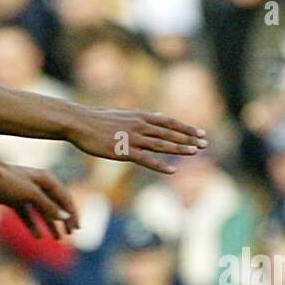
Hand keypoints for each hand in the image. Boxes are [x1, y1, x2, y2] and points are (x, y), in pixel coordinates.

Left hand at [0, 163, 78, 239]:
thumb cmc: (9, 181)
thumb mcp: (32, 194)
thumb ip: (49, 206)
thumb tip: (65, 217)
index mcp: (47, 181)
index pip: (65, 199)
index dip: (72, 214)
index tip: (76, 228)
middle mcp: (39, 186)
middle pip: (56, 205)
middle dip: (64, 220)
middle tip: (70, 234)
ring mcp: (27, 193)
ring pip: (43, 212)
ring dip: (50, 225)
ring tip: (57, 239)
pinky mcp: (15, 200)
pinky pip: (28, 215)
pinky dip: (33, 225)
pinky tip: (37, 236)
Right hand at [64, 108, 206, 173]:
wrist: (79, 123)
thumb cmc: (98, 119)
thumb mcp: (124, 114)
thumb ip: (143, 117)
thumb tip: (159, 116)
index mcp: (140, 116)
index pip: (169, 122)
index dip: (186, 128)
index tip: (201, 133)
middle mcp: (140, 126)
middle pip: (169, 133)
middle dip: (188, 139)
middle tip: (205, 144)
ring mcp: (132, 139)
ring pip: (161, 145)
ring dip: (179, 149)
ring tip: (194, 153)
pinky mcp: (123, 151)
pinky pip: (146, 160)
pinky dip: (160, 165)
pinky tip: (172, 171)